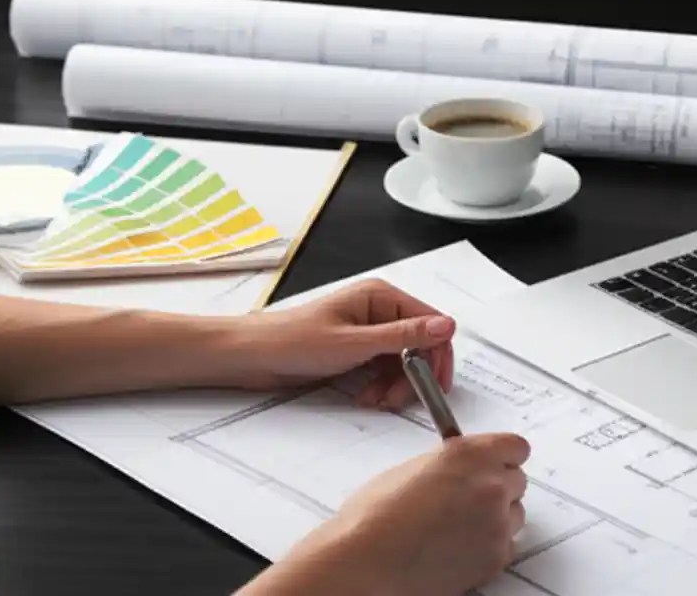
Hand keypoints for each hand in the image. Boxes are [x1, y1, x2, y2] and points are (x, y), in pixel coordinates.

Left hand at [233, 278, 455, 409]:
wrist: (251, 356)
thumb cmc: (292, 340)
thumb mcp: (354, 343)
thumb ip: (403, 336)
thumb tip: (446, 326)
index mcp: (381, 296)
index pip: (431, 323)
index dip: (437, 354)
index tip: (434, 382)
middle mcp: (379, 310)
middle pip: (420, 345)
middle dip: (413, 375)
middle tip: (399, 397)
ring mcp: (369, 331)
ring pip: (404, 362)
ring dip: (395, 385)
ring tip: (376, 399)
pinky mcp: (358, 350)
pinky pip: (385, 370)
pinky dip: (382, 386)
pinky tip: (367, 396)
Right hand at [239, 433, 529, 595]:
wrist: (368, 563)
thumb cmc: (374, 518)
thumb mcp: (411, 469)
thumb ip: (450, 463)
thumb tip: (461, 469)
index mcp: (470, 454)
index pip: (516, 447)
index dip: (503, 457)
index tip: (495, 464)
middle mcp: (491, 484)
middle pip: (517, 480)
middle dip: (498, 488)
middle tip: (469, 500)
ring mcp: (498, 522)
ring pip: (515, 514)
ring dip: (496, 518)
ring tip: (457, 527)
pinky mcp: (497, 557)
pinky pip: (507, 546)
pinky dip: (489, 547)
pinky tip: (458, 548)